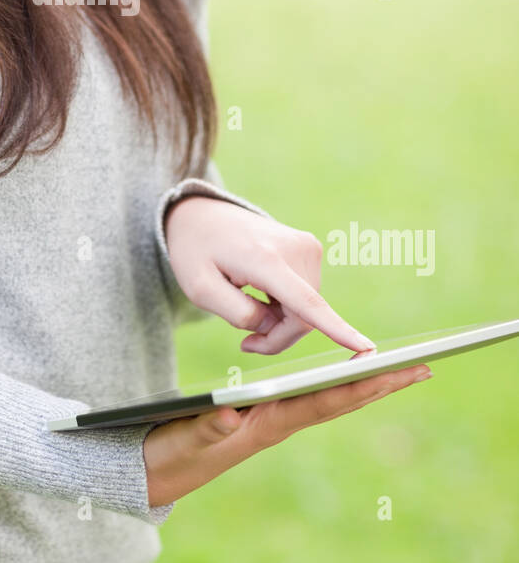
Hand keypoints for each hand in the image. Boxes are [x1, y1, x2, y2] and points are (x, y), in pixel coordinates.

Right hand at [144, 363, 432, 506]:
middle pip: (340, 401)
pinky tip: (345, 379)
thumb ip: (209, 426)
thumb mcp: (185, 438)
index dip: (360, 384)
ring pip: (330, 401)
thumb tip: (233, 413)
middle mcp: (279, 423)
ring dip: (365, 385)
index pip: (324, 402)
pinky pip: (310, 399)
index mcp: (268, 425)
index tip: (395, 369)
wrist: (155, 471)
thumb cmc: (171, 452)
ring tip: (398, 370)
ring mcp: (273, 422)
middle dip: (381, 384)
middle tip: (424, 368)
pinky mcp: (262, 419)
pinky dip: (335, 386)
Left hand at [164, 195, 374, 353]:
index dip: (336, 330)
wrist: (202, 215)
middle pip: (303, 319)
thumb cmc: (196, 251)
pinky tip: (261, 292)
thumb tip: (274, 325)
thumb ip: (237, 314)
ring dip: (280, 321)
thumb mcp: (200, 289)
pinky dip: (286, 306)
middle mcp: (294, 249)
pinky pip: (307, 296)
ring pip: (308, 311)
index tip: (365, 347)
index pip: (305, 302)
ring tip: (248, 304)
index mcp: (264, 259)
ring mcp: (306, 247)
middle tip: (246, 341)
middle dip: (277, 336)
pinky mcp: (310, 249)